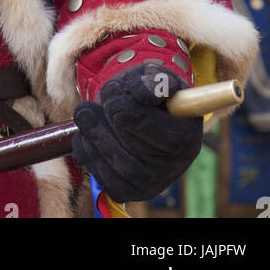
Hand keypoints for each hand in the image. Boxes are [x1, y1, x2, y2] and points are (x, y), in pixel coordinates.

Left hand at [72, 62, 202, 201]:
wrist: (139, 114)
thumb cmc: (150, 95)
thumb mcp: (157, 78)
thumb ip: (156, 81)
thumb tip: (146, 91)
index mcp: (187, 140)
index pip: (164, 138)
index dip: (134, 116)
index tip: (112, 91)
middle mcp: (172, 168)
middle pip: (138, 156)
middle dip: (107, 127)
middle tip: (89, 104)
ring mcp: (150, 184)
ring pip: (120, 168)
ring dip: (95, 138)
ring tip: (83, 113)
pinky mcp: (127, 190)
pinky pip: (104, 178)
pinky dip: (89, 154)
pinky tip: (84, 132)